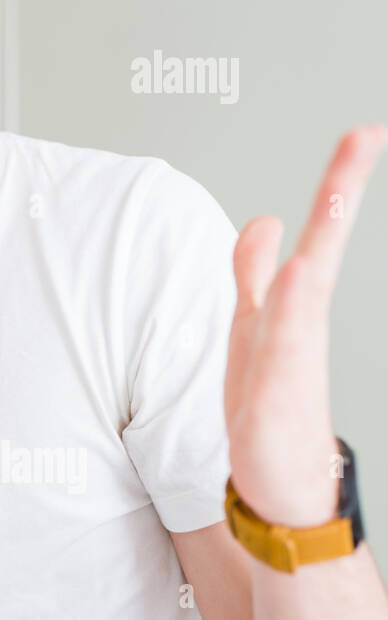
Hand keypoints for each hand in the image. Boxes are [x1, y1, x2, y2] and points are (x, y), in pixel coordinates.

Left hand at [225, 124, 387, 527]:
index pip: (316, 232)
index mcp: (292, 303)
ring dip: (317, 244)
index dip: (337, 185)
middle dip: (339, 193)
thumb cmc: (271, 401)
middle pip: (321, 248)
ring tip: (331, 194)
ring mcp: (291, 360)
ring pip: (303, 294)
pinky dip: (290, 312)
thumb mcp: (254, 320)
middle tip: (365, 136)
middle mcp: (297, 325)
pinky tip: (296, 274)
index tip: (362, 135)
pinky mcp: (278, 398)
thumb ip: (255, 272)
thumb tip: (263, 222)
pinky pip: (285, 349)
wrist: (281, 484)